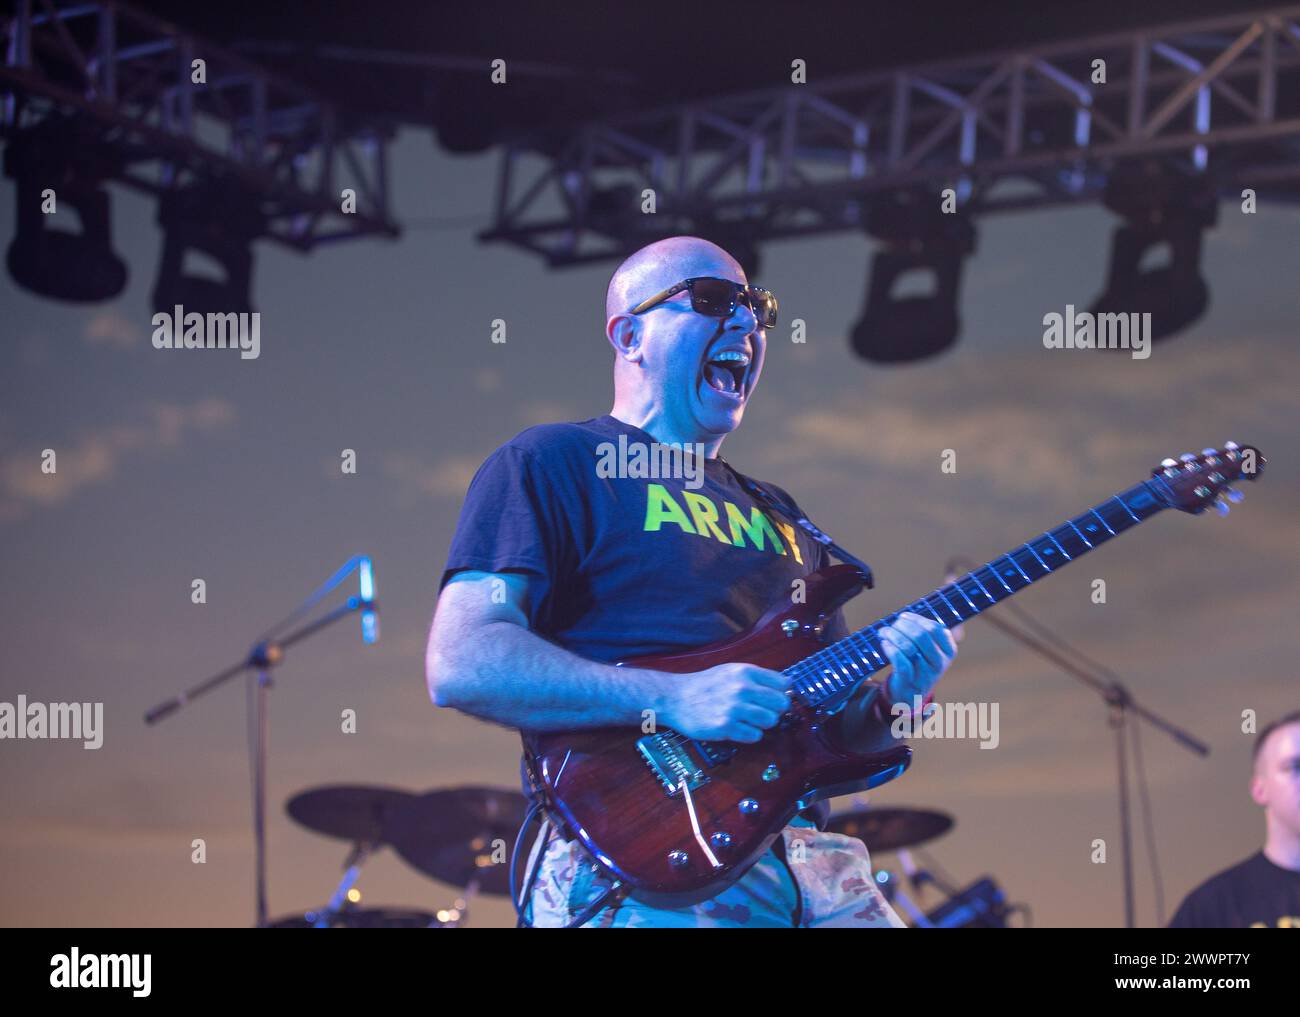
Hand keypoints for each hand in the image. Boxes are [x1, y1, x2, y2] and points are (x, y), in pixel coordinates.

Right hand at [658, 662, 790, 742]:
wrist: (675, 697)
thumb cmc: (705, 685)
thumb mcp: (731, 671)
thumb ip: (756, 678)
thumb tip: (786, 687)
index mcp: (745, 671)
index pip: (783, 683)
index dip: (782, 693)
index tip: (775, 698)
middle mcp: (742, 688)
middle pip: (782, 704)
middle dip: (776, 710)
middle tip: (764, 712)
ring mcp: (734, 708)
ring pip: (771, 721)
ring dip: (763, 724)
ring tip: (750, 720)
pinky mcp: (725, 727)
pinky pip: (755, 736)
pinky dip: (751, 735)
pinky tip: (739, 728)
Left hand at [879, 612, 956, 704]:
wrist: (910, 694)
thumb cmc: (919, 664)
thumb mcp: (930, 649)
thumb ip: (927, 631)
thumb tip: (914, 614)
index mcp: (949, 650)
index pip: (936, 629)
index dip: (917, 619)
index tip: (904, 616)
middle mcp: (941, 663)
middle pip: (922, 636)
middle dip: (903, 626)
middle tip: (892, 625)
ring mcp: (927, 674)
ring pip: (908, 647)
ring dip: (893, 635)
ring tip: (884, 632)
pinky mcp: (911, 682)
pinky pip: (901, 662)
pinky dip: (890, 649)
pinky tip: (884, 644)